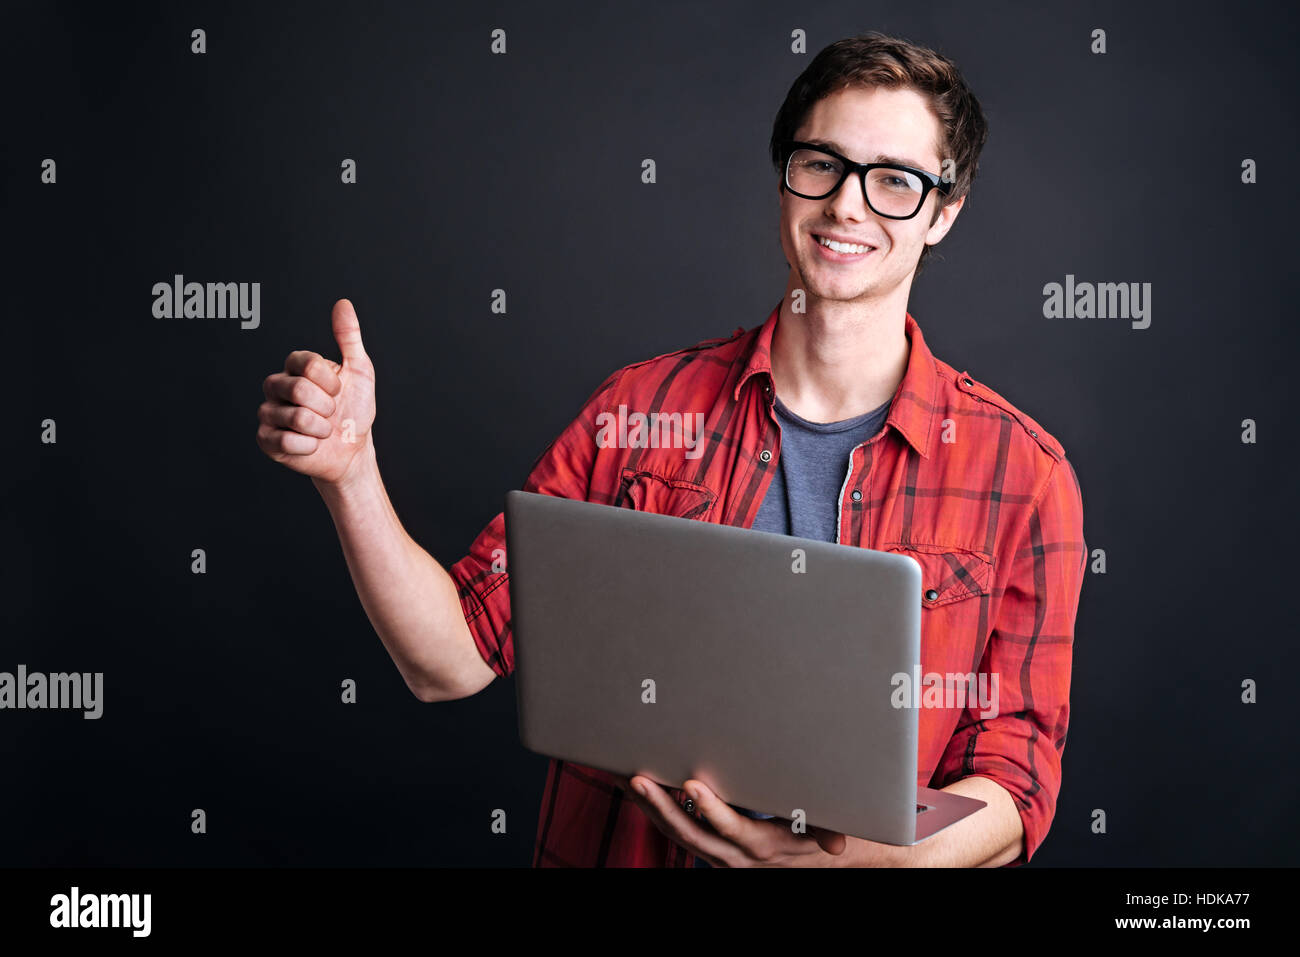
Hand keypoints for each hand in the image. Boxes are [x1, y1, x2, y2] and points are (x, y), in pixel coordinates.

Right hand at [256, 298, 376, 486]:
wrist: (353, 449)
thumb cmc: (354, 410)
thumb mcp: (360, 371)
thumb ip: (349, 338)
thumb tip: (344, 304)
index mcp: (296, 366)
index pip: (307, 364)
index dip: (331, 382)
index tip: (339, 391)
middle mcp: (276, 385)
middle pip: (299, 390)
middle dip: (327, 407)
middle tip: (331, 414)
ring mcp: (268, 412)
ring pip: (297, 418)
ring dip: (321, 429)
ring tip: (323, 430)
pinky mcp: (266, 439)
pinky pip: (288, 441)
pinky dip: (309, 447)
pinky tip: (311, 446)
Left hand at [618, 775, 850, 866]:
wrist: (810, 863)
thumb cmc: (815, 836)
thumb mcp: (825, 831)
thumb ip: (828, 832)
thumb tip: (838, 846)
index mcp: (761, 846)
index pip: (731, 828)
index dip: (711, 809)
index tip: (692, 784)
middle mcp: (733, 854)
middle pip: (690, 832)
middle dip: (661, 805)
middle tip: (638, 778)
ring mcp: (716, 852)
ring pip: (676, 832)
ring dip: (649, 806)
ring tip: (625, 776)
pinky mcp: (707, 846)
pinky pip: (675, 830)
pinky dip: (654, 809)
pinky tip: (636, 786)